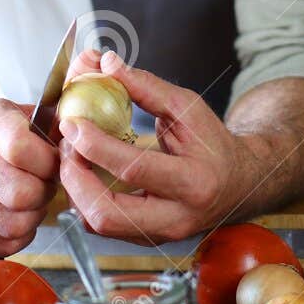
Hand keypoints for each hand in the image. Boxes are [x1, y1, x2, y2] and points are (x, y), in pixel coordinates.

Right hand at [0, 97, 58, 255]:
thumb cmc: (20, 136)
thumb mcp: (40, 118)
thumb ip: (63, 127)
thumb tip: (81, 146)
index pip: (19, 147)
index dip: (48, 163)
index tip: (55, 162)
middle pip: (19, 194)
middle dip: (44, 194)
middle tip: (46, 185)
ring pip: (12, 225)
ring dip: (33, 217)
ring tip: (33, 200)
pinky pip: (1, 244)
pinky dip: (20, 237)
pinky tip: (18, 216)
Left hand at [59, 51, 248, 243]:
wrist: (238, 184)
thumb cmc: (212, 143)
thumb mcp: (188, 108)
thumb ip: (147, 86)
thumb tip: (107, 63)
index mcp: (194, 182)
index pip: (134, 169)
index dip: (95, 146)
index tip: (72, 123)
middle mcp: (177, 217)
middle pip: (108, 214)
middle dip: (75, 179)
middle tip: (65, 147)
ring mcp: (160, 235)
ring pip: (100, 226)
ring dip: (75, 190)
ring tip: (72, 156)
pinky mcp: (146, 240)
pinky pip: (104, 228)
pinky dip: (85, 200)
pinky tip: (83, 173)